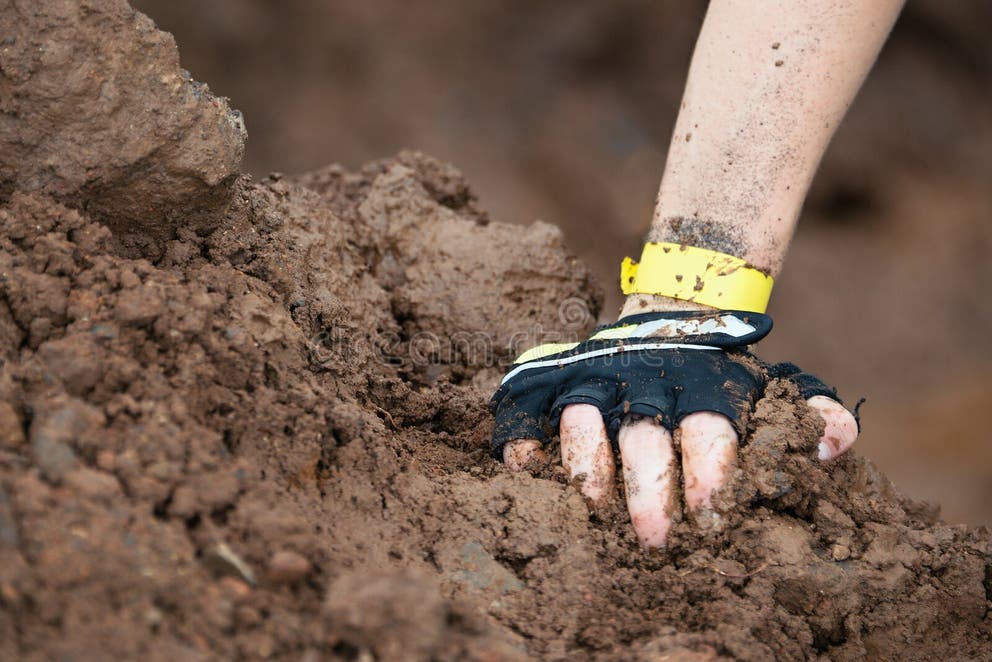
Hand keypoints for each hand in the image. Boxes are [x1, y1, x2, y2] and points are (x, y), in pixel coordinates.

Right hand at [490, 310, 857, 546]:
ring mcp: (597, 379)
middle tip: (657, 540)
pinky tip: (526, 469)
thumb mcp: (774, 385)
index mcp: (704, 385)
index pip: (708, 429)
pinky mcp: (555, 381)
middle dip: (649, 491)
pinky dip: (522, 436)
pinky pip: (528, 406)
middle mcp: (647, 380)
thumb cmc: (724, 374)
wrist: (672, 315)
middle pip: (645, 436)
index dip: (710, 471)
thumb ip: (812, 409)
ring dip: (588, 467)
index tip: (714, 515)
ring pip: (584, 420)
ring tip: (594, 512)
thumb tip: (829, 447)